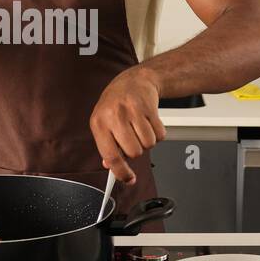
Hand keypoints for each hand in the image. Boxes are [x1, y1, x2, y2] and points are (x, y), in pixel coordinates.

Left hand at [89, 67, 165, 184]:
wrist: (134, 81)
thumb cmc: (116, 104)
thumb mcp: (103, 123)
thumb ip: (106, 146)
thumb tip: (110, 166)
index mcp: (99, 123)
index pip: (111, 156)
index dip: (121, 172)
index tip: (129, 179)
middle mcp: (115, 116)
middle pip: (134, 152)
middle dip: (136, 150)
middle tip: (132, 138)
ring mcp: (132, 111)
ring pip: (149, 144)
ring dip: (147, 141)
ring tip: (140, 128)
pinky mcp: (149, 107)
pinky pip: (160, 134)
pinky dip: (158, 132)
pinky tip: (148, 122)